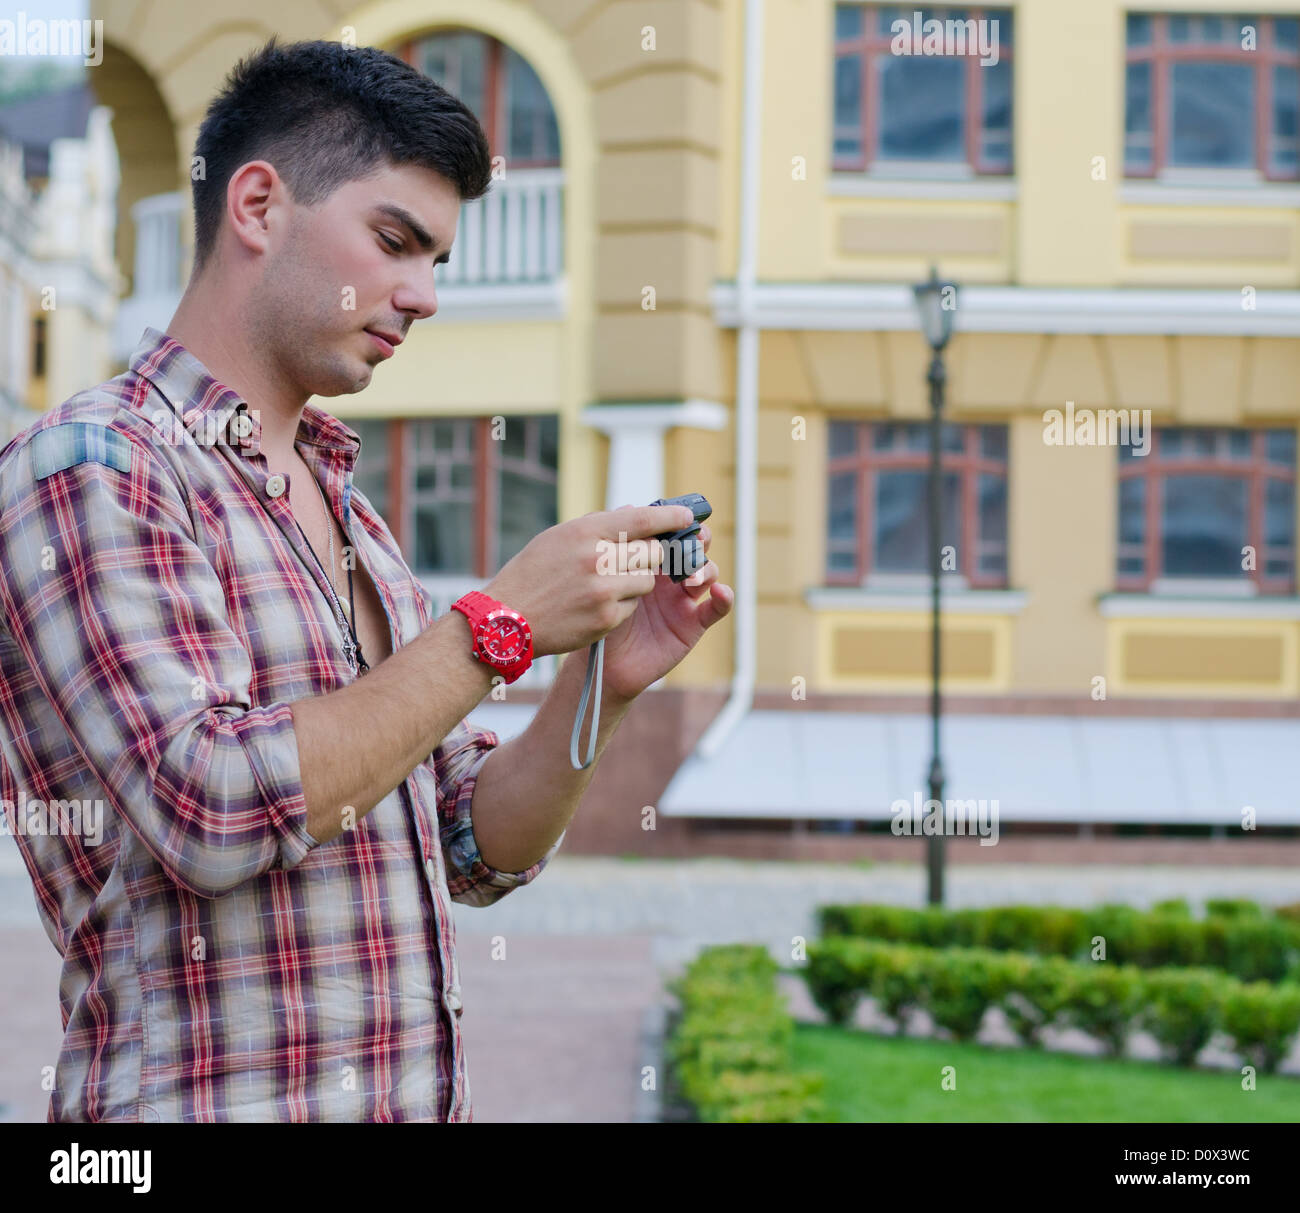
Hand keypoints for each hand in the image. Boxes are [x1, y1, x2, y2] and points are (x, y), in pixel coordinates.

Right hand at [482, 503, 697, 656]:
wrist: (505, 620)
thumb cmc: (530, 575)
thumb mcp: (557, 538)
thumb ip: (596, 525)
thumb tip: (633, 513)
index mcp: (585, 532)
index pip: (642, 519)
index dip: (670, 517)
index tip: (686, 515)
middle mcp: (597, 558)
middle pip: (653, 552)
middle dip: (654, 555)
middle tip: (645, 558)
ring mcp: (603, 590)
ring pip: (645, 581)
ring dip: (635, 582)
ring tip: (608, 585)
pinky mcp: (606, 618)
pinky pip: (632, 606)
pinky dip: (622, 605)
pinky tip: (597, 605)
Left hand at [597, 504, 733, 704]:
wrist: (600, 661)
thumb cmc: (598, 616)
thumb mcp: (604, 576)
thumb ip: (616, 545)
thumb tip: (627, 506)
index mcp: (649, 561)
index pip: (671, 534)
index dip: (678, 523)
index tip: (678, 515)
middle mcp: (670, 577)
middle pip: (695, 549)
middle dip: (698, 539)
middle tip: (695, 537)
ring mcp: (684, 599)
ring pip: (708, 573)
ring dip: (706, 568)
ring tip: (692, 577)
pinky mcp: (693, 624)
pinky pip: (716, 609)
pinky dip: (724, 598)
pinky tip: (720, 592)